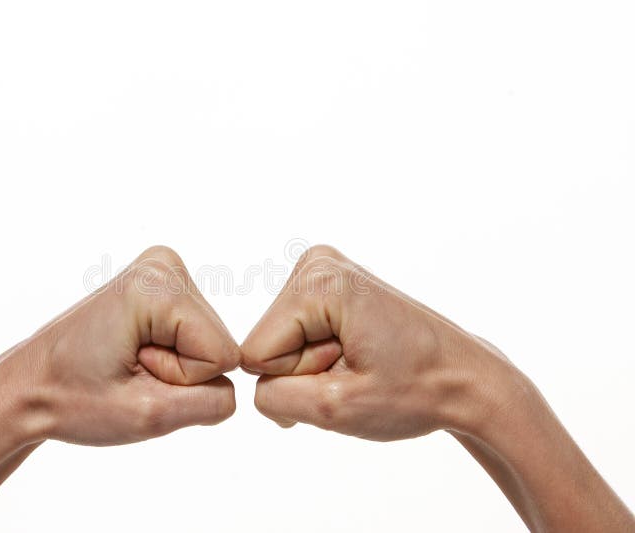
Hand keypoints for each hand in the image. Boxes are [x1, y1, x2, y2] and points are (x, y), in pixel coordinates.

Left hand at [0, 245, 240, 445]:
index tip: (135, 373)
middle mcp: (164, 264)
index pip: (222, 356)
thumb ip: (212, 403)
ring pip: (209, 342)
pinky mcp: (162, 282)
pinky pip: (197, 334)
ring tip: (127, 363)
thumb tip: (238, 388)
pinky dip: (169, 354)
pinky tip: (132, 352)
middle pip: (217, 344)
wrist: (28, 385)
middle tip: (128, 370)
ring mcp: (163, 269)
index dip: (182, 381)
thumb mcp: (148, 416)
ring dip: (172, 366)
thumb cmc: (74, 400)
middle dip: (178, 372)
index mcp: (158, 286)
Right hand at [241, 244, 634, 531]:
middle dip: (309, 372)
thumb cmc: (418, 391)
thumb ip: (275, 398)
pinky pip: (295, 334)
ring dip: (316, 368)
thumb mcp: (338, 408)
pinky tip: (358, 355)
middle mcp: (317, 263)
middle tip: (358, 371)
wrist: (468, 380)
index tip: (348, 374)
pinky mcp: (328, 283)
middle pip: (269, 344)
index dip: (300, 380)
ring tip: (362, 364)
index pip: (259, 354)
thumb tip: (252, 386)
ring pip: (280, 343)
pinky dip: (322, 357)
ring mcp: (323, 269)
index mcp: (320, 282)